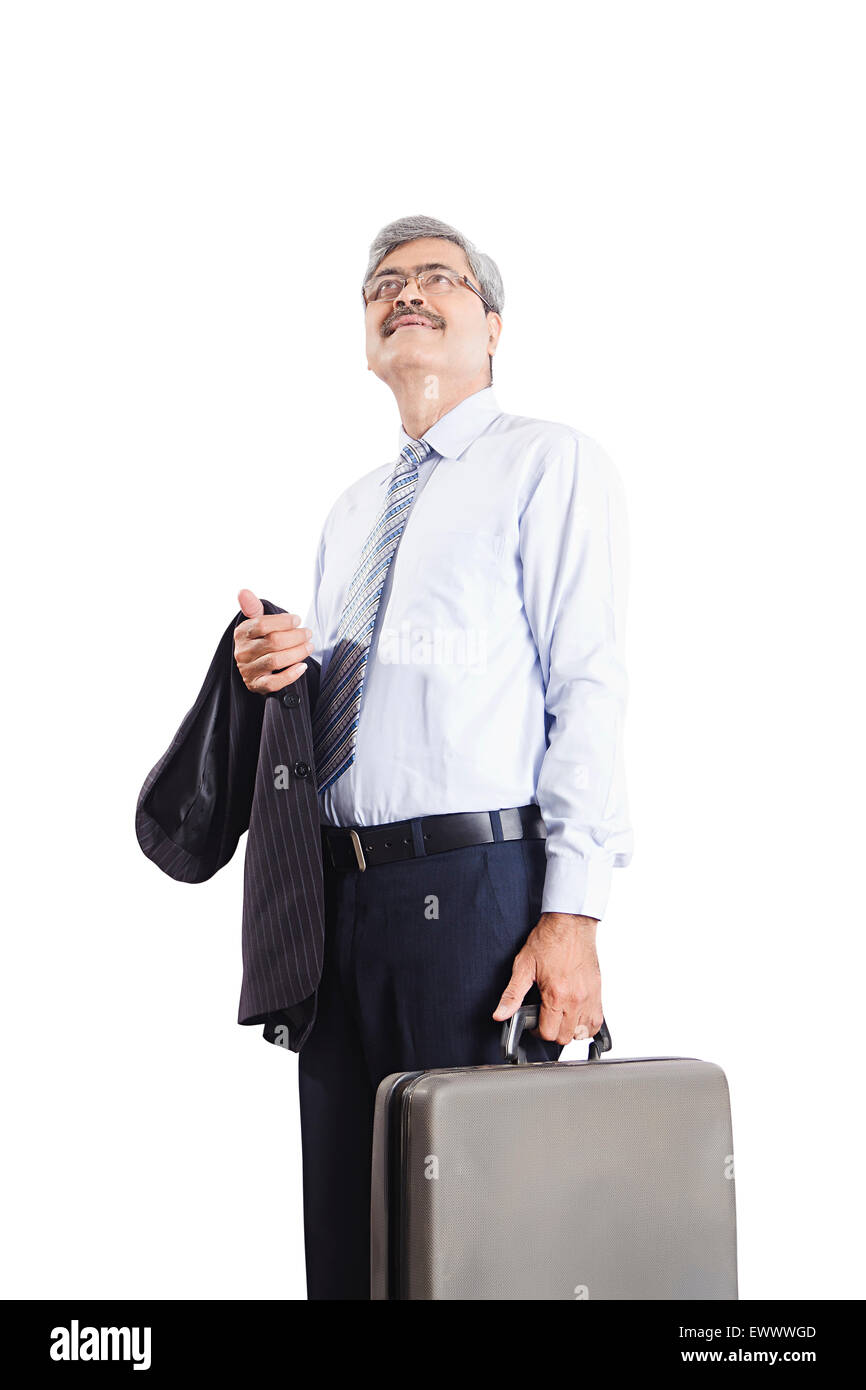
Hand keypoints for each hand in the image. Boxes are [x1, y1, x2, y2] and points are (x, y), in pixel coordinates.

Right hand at [233, 588, 314, 693]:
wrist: (254, 667)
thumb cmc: (259, 640)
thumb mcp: (256, 623)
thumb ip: (253, 608)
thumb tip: (243, 591)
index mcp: (242, 633)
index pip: (262, 624)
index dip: (283, 621)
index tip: (297, 620)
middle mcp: (243, 652)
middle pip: (273, 642)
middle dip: (296, 636)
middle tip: (308, 633)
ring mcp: (249, 670)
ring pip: (276, 660)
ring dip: (297, 652)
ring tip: (309, 646)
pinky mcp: (257, 685)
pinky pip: (275, 683)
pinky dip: (291, 674)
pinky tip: (303, 666)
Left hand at [492, 912, 602, 1045]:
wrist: (570, 922)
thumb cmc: (548, 940)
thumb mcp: (523, 966)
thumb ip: (512, 994)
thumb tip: (500, 1014)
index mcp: (556, 994)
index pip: (548, 1033)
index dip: (537, 1031)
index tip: (534, 1022)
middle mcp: (576, 999)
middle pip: (565, 1037)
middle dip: (552, 1032)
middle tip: (545, 1018)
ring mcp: (590, 997)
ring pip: (582, 1033)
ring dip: (569, 1030)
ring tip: (559, 1017)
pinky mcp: (598, 992)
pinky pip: (597, 1022)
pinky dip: (586, 1025)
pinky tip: (575, 1016)